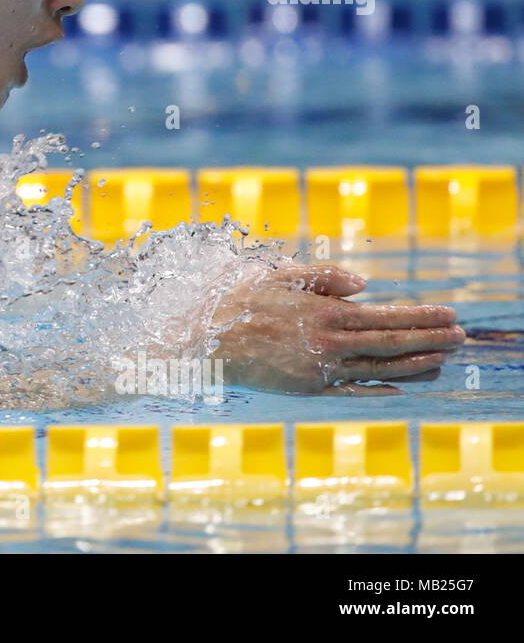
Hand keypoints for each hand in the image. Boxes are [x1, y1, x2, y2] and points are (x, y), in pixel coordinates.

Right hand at [213, 263, 463, 395]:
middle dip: (430, 339)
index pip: (385, 315)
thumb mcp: (278, 276)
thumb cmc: (237, 302)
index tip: (449, 313)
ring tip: (443, 361)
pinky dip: (381, 388)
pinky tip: (401, 386)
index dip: (420, 316)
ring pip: (378, 369)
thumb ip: (323, 277)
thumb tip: (364, 286)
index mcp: (324, 312)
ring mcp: (320, 368)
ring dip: (415, 365)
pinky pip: (354, 390)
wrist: (204, 341)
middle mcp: (328, 342)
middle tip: (461, 337)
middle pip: (390, 343)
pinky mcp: (308, 388)